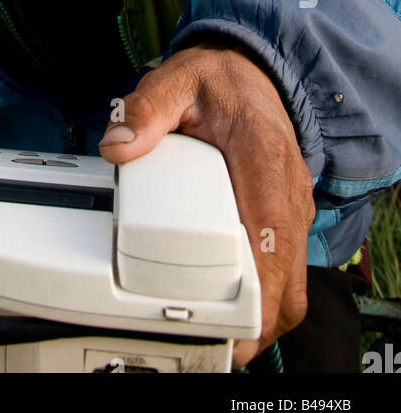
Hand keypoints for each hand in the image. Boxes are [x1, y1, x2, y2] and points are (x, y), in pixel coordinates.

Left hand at [98, 41, 314, 367]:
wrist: (248, 70)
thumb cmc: (215, 81)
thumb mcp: (174, 81)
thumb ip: (144, 111)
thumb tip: (119, 146)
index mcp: (262, 151)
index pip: (272, 227)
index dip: (261, 281)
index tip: (241, 317)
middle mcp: (286, 183)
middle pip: (289, 270)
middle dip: (261, 315)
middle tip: (223, 342)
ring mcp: (290, 202)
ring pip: (293, 277)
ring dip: (265, 312)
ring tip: (226, 337)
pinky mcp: (285, 215)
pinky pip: (287, 267)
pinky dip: (268, 296)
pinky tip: (237, 313)